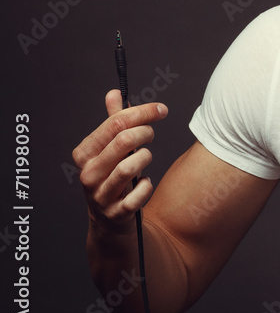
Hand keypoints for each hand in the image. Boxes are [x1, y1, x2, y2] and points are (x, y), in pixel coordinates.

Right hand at [72, 90, 168, 234]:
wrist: (109, 220)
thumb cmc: (113, 177)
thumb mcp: (110, 149)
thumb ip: (113, 121)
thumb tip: (114, 93)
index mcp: (85, 153)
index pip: (115, 123)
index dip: (142, 112)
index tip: (161, 110)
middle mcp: (88, 173)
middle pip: (123, 140)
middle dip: (145, 132)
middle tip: (151, 133)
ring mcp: (100, 194)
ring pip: (129, 166)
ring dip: (145, 157)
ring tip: (145, 157)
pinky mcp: (115, 212)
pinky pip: (138, 194)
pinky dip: (146, 185)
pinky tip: (144, 182)